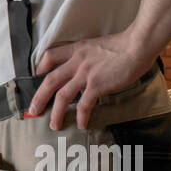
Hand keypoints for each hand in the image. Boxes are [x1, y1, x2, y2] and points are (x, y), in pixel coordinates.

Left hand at [28, 31, 149, 130]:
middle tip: (33, 111)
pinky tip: (81, 124)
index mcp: (76, 49)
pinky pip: (84, 104)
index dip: (40, 69)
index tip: (36, 80)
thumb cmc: (123, 46)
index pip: (49, 56)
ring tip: (54, 125)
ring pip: (62, 96)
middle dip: (38, 98)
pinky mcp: (98, 84)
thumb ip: (87, 57)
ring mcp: (86, 73)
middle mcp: (77, 61)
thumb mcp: (96, 46)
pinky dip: (81, 116)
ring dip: (56, 113)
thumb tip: (85, 70)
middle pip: (50, 81)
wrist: (138, 45)